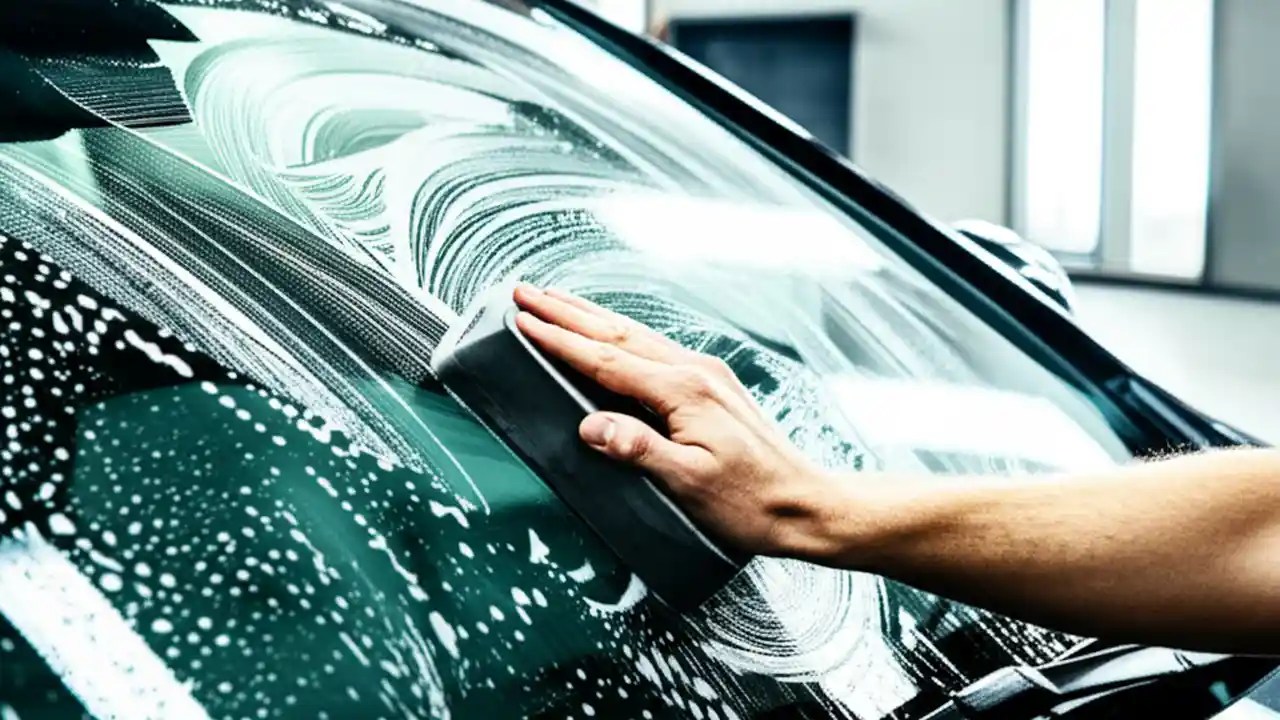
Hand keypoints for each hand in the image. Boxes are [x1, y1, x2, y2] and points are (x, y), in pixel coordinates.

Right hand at [512, 284, 837, 557]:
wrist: (804, 504)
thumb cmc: (749, 503)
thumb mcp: (689, 484)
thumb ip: (638, 450)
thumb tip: (590, 427)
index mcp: (684, 391)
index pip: (606, 360)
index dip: (560, 340)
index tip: (523, 322)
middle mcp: (694, 371)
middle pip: (617, 333)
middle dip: (567, 312)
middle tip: (525, 294)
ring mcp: (705, 374)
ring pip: (636, 334)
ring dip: (592, 316)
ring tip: (556, 300)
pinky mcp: (712, 384)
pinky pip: (654, 347)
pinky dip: (620, 334)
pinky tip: (610, 332)